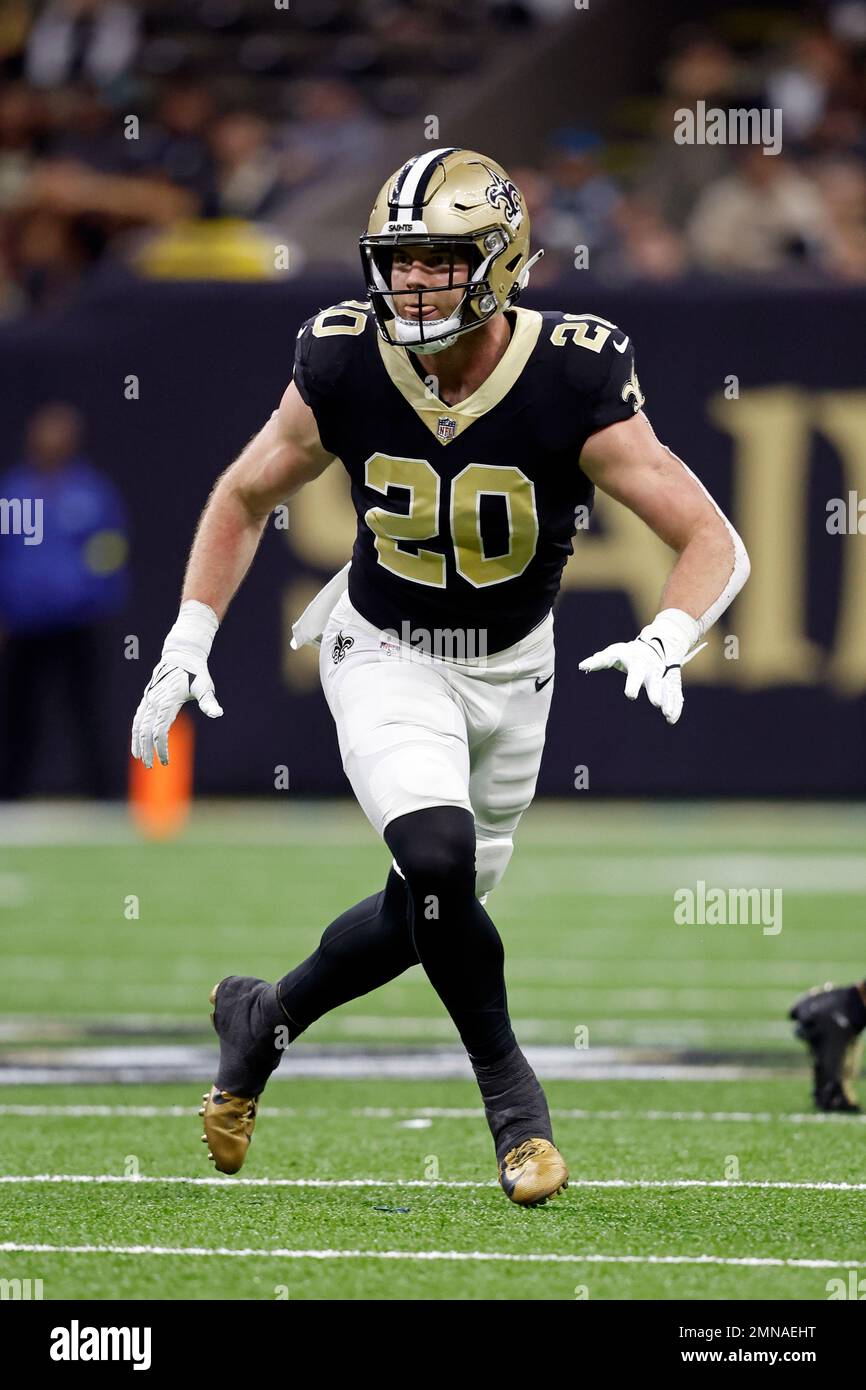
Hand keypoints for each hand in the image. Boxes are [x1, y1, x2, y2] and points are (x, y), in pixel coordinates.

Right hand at [131, 600, 221, 767]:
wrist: (181, 655)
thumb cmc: (196, 673)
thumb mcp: (205, 687)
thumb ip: (209, 702)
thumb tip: (218, 714)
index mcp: (167, 702)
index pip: (159, 731)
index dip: (161, 748)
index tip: (166, 761)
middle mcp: (154, 702)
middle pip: (145, 731)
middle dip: (147, 750)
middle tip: (152, 766)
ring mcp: (148, 699)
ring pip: (137, 725)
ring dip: (138, 743)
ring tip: (140, 758)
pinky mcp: (147, 698)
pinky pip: (137, 718)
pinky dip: (135, 731)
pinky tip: (137, 742)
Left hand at [578, 609, 703, 724]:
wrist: (659, 643)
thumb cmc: (629, 653)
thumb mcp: (614, 652)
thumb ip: (599, 660)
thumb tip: (581, 666)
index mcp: (638, 663)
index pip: (635, 674)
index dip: (633, 685)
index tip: (630, 696)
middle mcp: (653, 670)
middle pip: (655, 682)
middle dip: (656, 692)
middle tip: (656, 703)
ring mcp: (665, 676)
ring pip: (668, 689)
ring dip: (669, 702)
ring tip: (667, 716)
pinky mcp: (672, 682)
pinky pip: (676, 695)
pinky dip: (675, 706)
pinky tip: (671, 720)